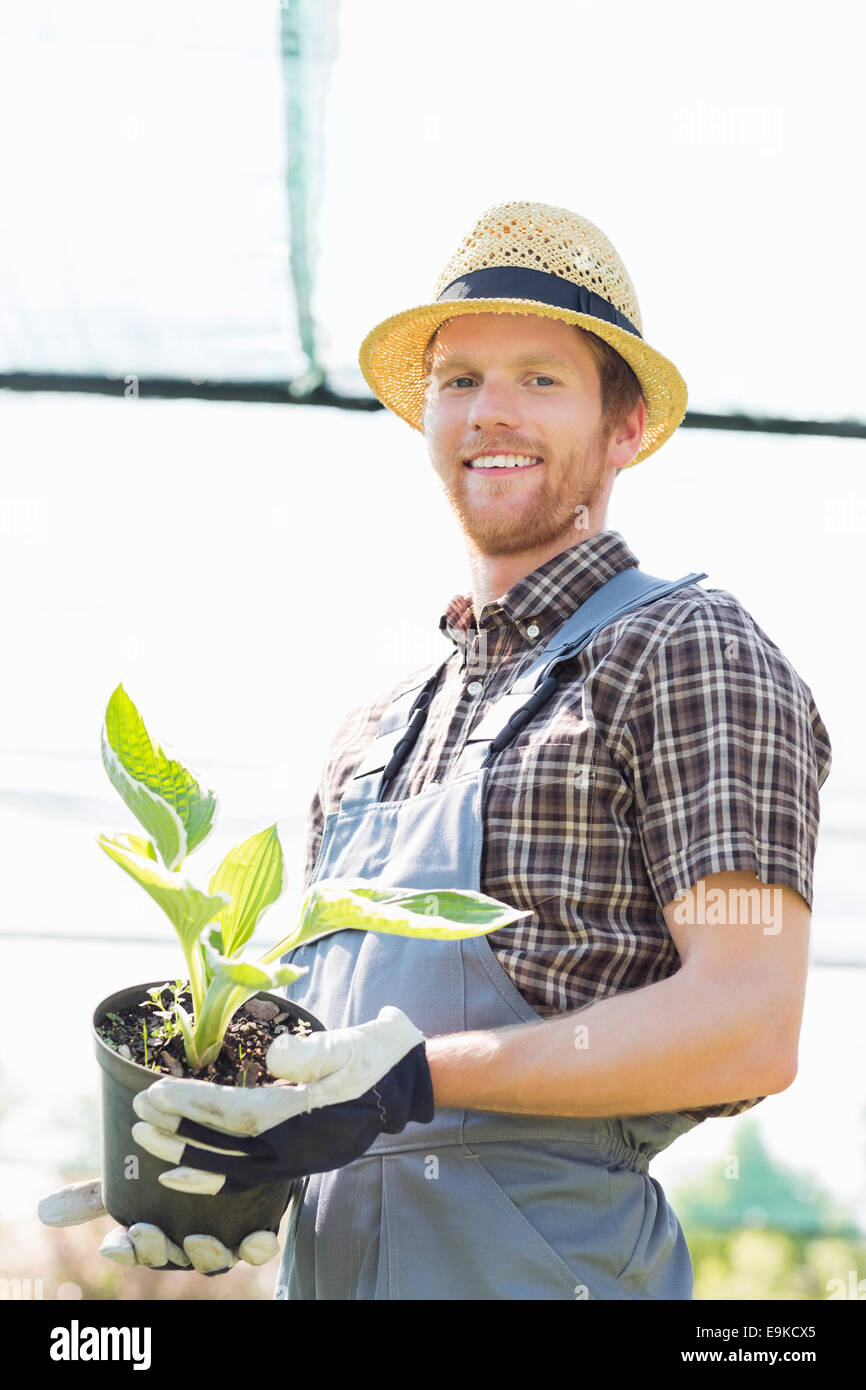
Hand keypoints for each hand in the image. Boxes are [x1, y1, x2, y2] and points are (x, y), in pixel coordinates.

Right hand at [37, 1177, 278, 1272]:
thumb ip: (98, 1193)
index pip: (135, 1250)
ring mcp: (226, 1237)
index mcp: (159, 1233)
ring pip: (213, 1259)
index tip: (113, 1242)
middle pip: (171, 1257)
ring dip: (203, 1253)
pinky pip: (260, 1247)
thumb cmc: (182, 1172)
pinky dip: (257, 1246)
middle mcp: (191, 1242)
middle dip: (157, 1249)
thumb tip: (43, 1211)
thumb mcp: (138, 1177)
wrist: (240, 1155)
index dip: (125, 1250)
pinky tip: (256, 1235)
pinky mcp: (259, 1224)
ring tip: (197, 1238)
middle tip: (146, 1230)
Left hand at [131, 1005, 433, 1193]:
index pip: (233, 1114)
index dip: (190, 1106)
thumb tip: (276, 1056)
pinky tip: (184, 1173)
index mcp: (301, 1116)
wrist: (407, 1081)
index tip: (152, 1094)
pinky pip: (243, 1177)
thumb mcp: (348, 1043)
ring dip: (184, 1156)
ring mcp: (294, 1159)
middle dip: (174, 1132)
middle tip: (134, 1114)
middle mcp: (293, 1147)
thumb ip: (311, 1052)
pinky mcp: (294, 1160)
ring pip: (227, 1167)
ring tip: (145, 1143)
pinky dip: (210, 1177)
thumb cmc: (374, 1055)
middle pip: (221, 1147)